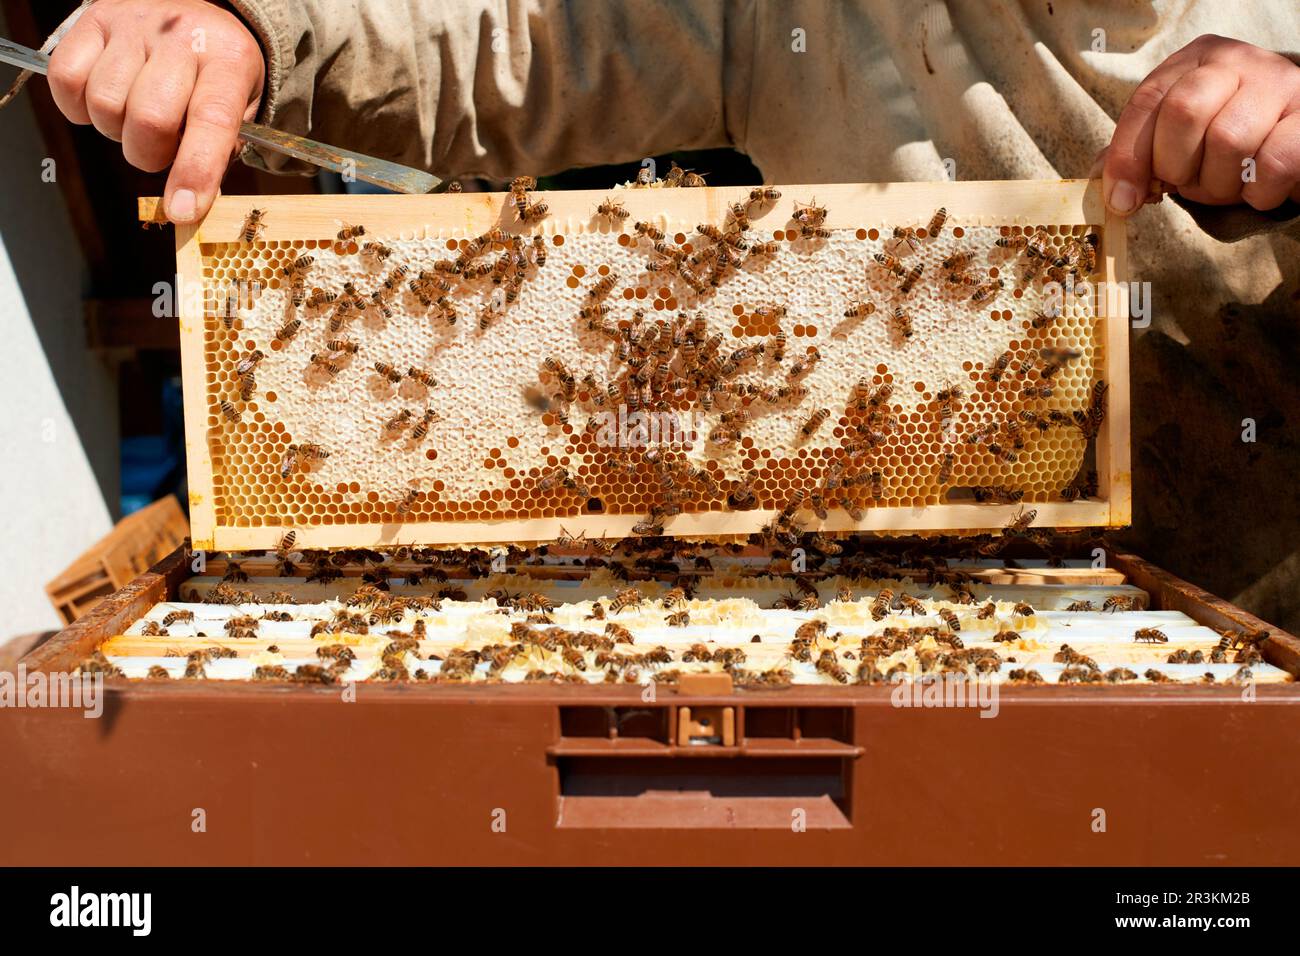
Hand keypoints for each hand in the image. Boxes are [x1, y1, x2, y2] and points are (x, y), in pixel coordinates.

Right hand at [47, 0, 263, 222]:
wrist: (200, 17)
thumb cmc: (217, 75)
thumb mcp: (239, 110)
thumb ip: (217, 155)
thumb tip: (186, 205)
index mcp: (228, 61)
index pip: (211, 121)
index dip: (193, 171)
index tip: (181, 210)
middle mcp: (181, 36)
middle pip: (149, 119)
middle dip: (150, 154)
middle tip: (161, 145)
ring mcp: (135, 23)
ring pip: (105, 104)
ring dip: (117, 130)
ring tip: (137, 115)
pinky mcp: (95, 19)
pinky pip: (67, 79)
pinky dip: (80, 106)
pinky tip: (108, 101)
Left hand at [1103, 34, 1299, 215]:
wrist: (1291, 136)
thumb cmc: (1222, 138)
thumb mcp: (1174, 138)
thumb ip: (1136, 155)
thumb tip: (1102, 185)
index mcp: (1192, 62)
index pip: (1147, 102)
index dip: (1127, 157)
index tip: (1121, 201)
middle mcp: (1236, 62)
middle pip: (1184, 112)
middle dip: (1175, 166)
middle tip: (1186, 183)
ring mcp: (1279, 84)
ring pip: (1229, 140)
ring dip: (1218, 184)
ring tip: (1225, 183)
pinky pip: (1274, 164)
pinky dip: (1258, 192)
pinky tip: (1257, 189)